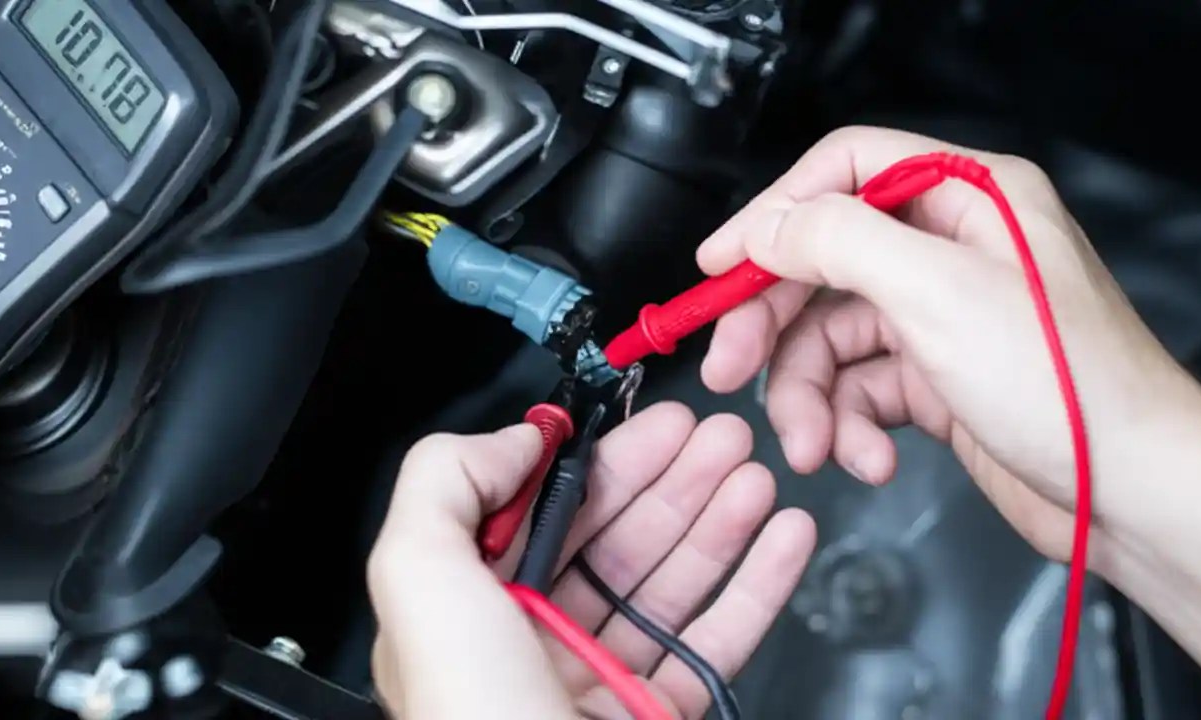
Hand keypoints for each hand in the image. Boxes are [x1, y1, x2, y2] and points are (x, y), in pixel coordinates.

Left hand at [367, 403, 815, 718]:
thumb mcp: (420, 582)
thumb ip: (445, 484)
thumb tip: (515, 438)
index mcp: (472, 609)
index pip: (544, 512)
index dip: (602, 461)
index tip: (650, 422)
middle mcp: (535, 643)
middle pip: (617, 537)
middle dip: (675, 479)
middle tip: (723, 437)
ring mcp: (601, 683)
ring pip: (670, 581)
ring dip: (720, 520)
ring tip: (758, 477)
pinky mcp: (659, 716)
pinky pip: (715, 639)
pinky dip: (755, 585)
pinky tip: (780, 540)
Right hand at [696, 125, 1200, 560]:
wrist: (1133, 494)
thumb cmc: (1072, 388)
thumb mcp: (939, 294)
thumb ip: (840, 242)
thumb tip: (769, 226)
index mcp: (969, 199)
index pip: (845, 171)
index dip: (774, 213)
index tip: (720, 263)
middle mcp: (953, 250)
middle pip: (824, 264)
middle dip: (774, 324)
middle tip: (731, 369)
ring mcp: (943, 317)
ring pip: (832, 339)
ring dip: (810, 397)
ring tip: (814, 444)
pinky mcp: (938, 378)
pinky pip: (860, 390)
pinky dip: (851, 426)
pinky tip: (868, 457)